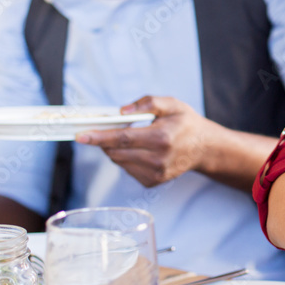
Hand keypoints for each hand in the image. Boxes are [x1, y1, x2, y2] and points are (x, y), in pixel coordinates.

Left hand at [75, 96, 219, 187]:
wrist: (204, 148)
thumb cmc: (185, 123)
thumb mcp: (172, 104)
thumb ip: (147, 103)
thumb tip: (121, 111)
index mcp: (162, 138)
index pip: (123, 138)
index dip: (99, 137)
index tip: (81, 136)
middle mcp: (157, 159)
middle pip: (116, 151)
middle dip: (105, 140)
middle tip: (107, 128)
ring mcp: (154, 174)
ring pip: (119, 160)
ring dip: (116, 148)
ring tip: (131, 137)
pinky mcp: (151, 182)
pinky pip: (126, 168)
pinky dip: (126, 157)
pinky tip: (140, 150)